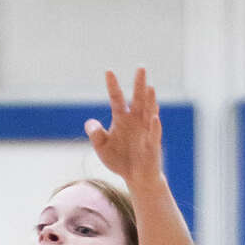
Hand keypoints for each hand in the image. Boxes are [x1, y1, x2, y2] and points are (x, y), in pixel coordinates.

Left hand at [84, 69, 162, 188]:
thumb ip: (96, 135)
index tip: (109, 71)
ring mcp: (146, 130)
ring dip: (150, 100)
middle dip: (139, 84)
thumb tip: (89, 122)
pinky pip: (154, 134)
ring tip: (150, 88)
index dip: (113, 86)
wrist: (135, 177)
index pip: (117, 99)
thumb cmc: (120, 160)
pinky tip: (154, 117)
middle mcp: (136, 120)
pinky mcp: (152, 144)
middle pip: (138, 99)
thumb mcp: (103, 148)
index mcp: (122, 118)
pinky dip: (154, 126)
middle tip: (141, 67)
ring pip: (149, 112)